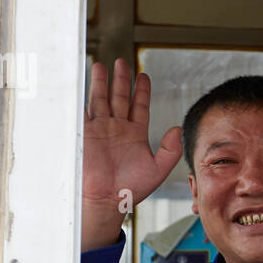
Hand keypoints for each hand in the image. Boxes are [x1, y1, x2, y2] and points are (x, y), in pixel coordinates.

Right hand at [82, 59, 182, 250]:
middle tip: (122, 62)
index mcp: (135, 134)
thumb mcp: (158, 168)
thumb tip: (178, 129)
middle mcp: (118, 128)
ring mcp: (101, 130)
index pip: (139, 106)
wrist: (107, 199)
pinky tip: (84, 82)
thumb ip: (171, 149)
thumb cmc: (132, 188)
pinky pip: (84, 111)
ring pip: (102, 99)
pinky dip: (84, 97)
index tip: (143, 75)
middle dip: (121, 79)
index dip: (141, 90)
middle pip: (120, 97)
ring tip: (102, 65)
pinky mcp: (85, 134)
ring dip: (102, 82)